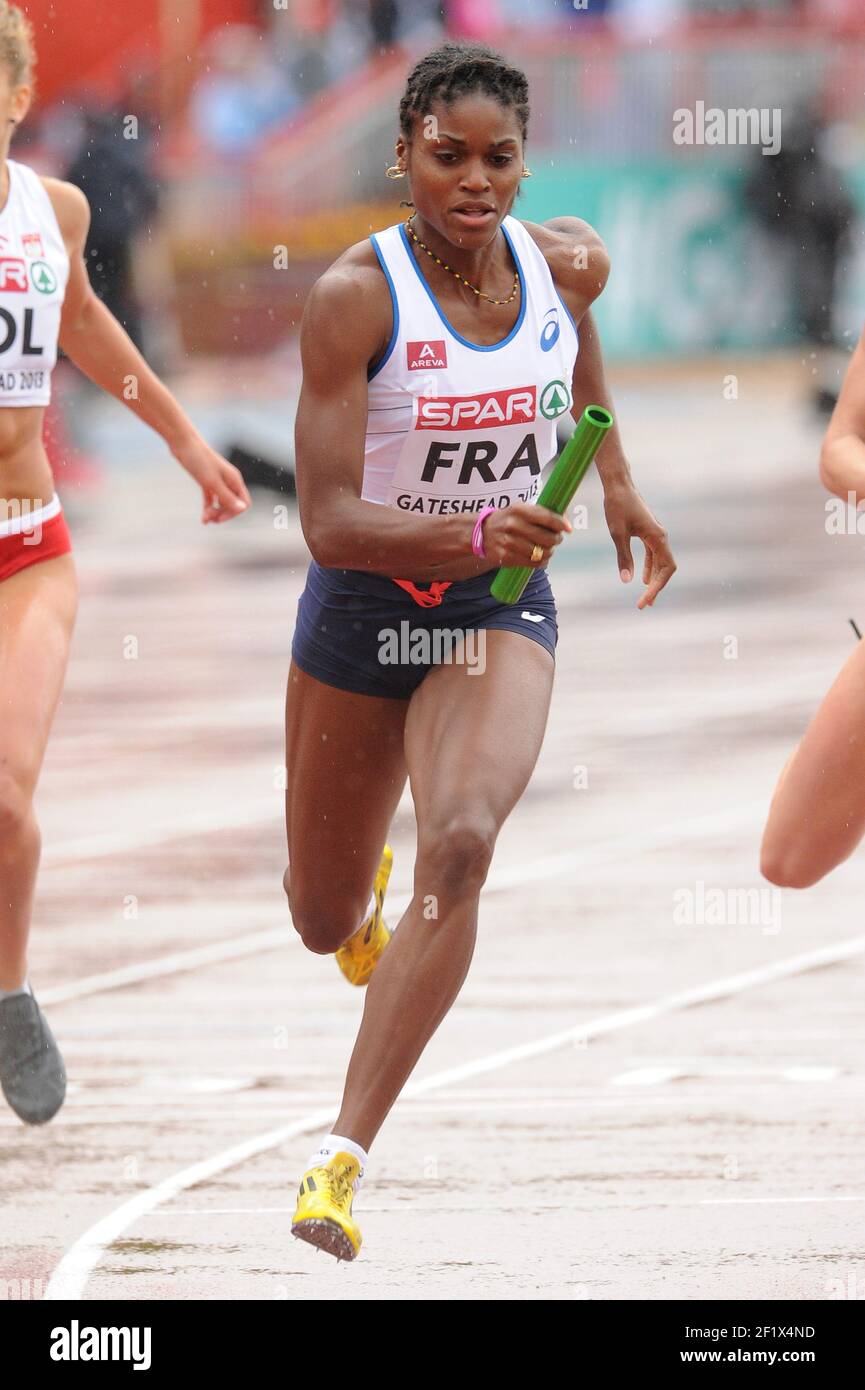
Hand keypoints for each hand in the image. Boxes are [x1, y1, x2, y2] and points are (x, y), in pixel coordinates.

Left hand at [172, 435, 251, 523]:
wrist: (182, 443)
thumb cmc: (198, 460)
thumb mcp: (212, 482)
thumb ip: (227, 496)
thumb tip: (242, 509)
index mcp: (234, 480)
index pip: (243, 503)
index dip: (234, 512)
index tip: (219, 517)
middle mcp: (228, 481)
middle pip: (232, 505)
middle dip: (222, 514)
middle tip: (208, 519)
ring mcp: (217, 481)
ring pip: (221, 503)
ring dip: (215, 513)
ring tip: (204, 519)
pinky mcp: (206, 481)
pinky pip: (212, 499)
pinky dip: (208, 507)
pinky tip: (203, 516)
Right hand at [481, 502, 571, 567]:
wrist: (481, 533)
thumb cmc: (508, 520)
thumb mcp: (521, 510)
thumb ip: (541, 514)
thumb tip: (566, 522)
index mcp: (519, 510)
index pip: (546, 517)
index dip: (560, 524)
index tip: (569, 528)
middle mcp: (513, 525)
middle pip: (546, 538)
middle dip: (556, 540)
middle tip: (556, 539)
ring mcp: (508, 543)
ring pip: (540, 553)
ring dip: (549, 552)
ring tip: (548, 549)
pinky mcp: (506, 557)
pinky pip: (532, 563)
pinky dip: (541, 562)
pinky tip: (541, 558)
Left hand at [604, 482, 675, 608]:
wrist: (618, 484)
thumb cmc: (617, 506)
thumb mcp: (617, 534)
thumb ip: (623, 557)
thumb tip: (626, 580)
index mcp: (658, 537)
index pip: (667, 569)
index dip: (658, 587)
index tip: (644, 599)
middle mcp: (661, 536)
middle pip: (666, 568)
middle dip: (657, 587)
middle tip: (644, 604)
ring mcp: (656, 534)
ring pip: (660, 561)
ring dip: (654, 579)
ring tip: (646, 597)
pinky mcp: (648, 531)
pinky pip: (653, 554)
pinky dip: (650, 567)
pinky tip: (643, 578)